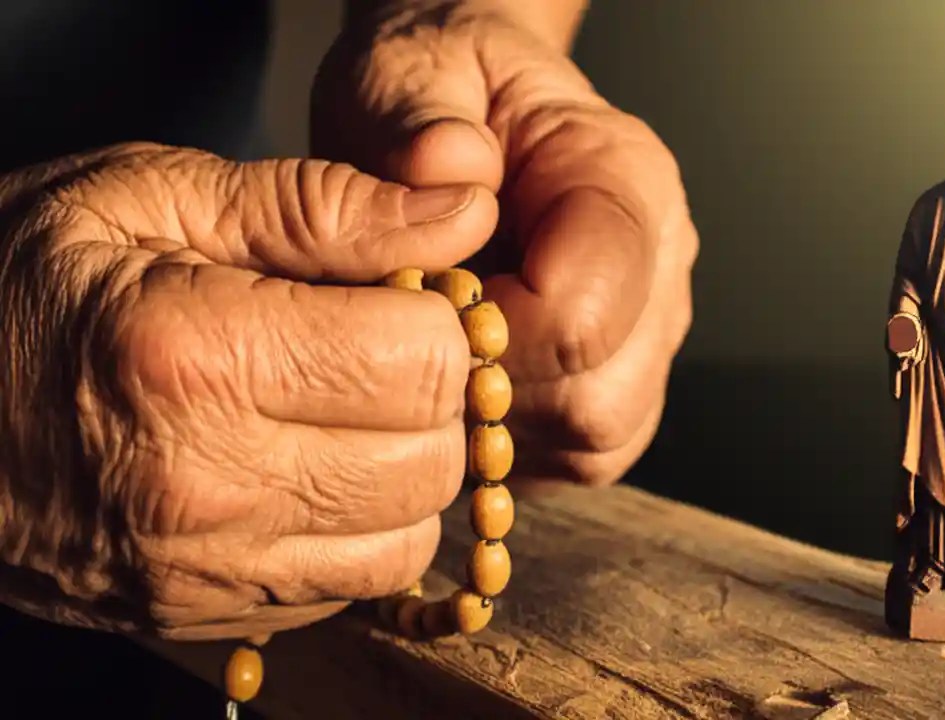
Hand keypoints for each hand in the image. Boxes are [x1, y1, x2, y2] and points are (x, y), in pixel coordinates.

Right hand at [0, 143, 497, 639]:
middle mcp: (211, 485)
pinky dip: (358, 529)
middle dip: (431, 397)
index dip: (439, 319)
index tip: (402, 296)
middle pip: (434, 460)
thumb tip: (460, 210)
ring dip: (405, 470)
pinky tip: (306, 470)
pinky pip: (351, 586)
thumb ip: (323, 206)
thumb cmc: (13, 286)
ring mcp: (206, 570)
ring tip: (342, 411)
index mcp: (200, 357)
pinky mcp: (204, 617)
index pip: (427, 363)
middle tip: (375, 349)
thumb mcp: (151, 198)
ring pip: (409, 539)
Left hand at [312, 6, 697, 485]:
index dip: (483, 336)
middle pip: (598, 399)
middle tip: (417, 336)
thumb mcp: (412, 69)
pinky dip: (513, 446)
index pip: (582, 314)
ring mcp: (647, 336)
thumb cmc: (443, 88)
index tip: (415, 305)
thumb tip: (446, 175)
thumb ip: (420, 115)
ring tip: (439, 358)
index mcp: (627, 183)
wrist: (467, 107)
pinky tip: (460, 389)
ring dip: (502, 427)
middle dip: (491, 391)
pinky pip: (580, 458)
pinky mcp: (617, 386)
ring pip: (596, 442)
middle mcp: (659, 269)